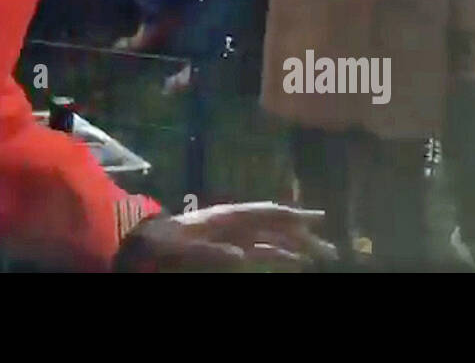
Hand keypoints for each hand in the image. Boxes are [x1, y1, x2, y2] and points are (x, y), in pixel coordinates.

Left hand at [121, 203, 336, 270]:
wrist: (144, 242)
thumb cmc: (164, 242)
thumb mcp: (185, 248)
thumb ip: (213, 252)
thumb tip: (243, 258)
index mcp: (227, 216)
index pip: (267, 214)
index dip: (294, 215)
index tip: (320, 218)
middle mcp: (235, 222)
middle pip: (275, 226)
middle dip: (303, 235)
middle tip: (330, 248)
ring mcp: (233, 234)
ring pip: (272, 238)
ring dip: (296, 246)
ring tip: (319, 255)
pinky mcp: (229, 248)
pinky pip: (261, 249)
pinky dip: (279, 253)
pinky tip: (293, 260)